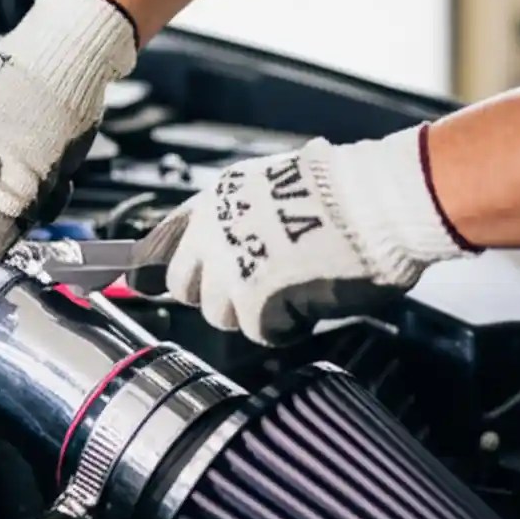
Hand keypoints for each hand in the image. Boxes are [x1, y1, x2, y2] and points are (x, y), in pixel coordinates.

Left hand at [129, 125, 477, 344]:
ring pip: (221, 314)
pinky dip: (285, 324)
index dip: (149, 268)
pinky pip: (260, 331)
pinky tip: (311, 298)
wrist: (383, 200)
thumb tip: (209, 250)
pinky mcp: (258, 299)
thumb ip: (232, 219)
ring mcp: (233, 267)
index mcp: (215, 200)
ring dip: (255, 310)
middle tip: (256, 284)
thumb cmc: (344, 191)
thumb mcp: (270, 187)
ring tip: (295, 283)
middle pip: (185, 288)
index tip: (136, 280)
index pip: (157, 243)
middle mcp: (214, 232)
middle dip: (216, 293)